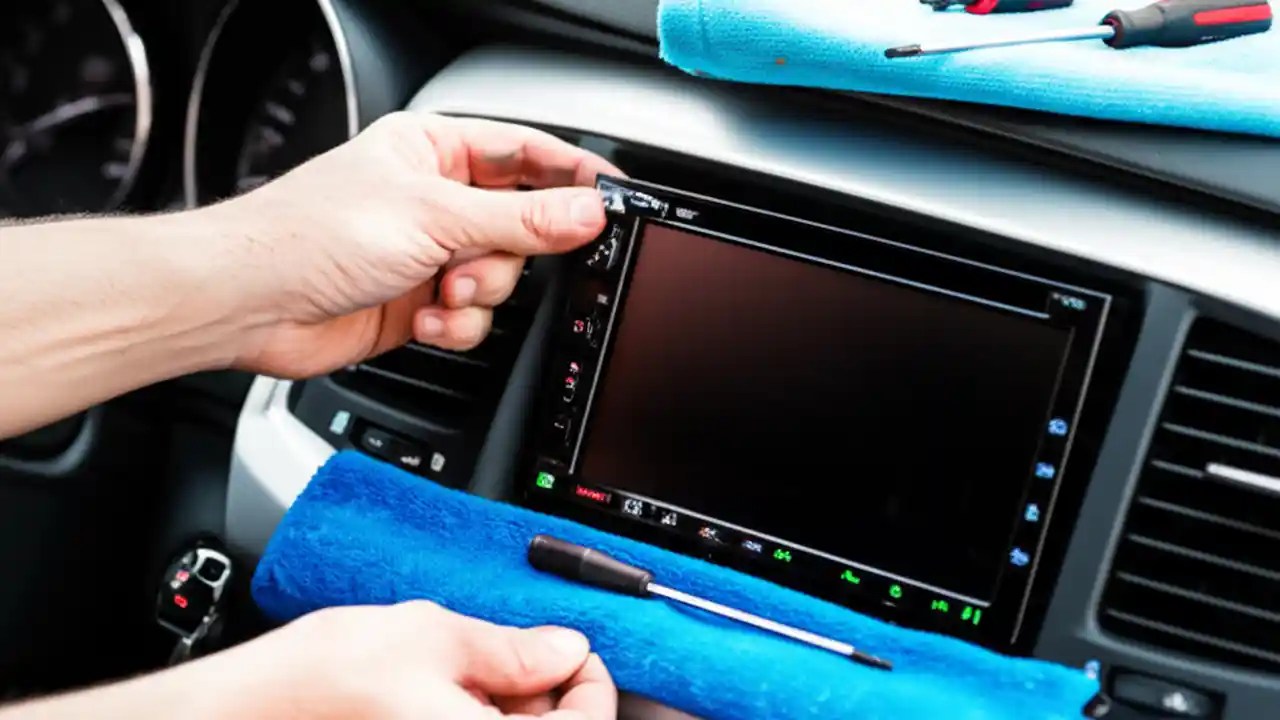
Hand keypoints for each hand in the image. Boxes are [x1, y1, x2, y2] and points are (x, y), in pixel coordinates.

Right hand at [0, 602, 615, 719]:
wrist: (231, 719)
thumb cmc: (314, 686)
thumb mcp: (427, 636)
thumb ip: (508, 647)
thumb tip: (561, 648)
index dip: (592, 684)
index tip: (579, 653)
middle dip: (547, 697)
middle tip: (529, 652)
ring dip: (506, 711)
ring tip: (473, 669)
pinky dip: (468, 719)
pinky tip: (444, 695)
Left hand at [210, 112, 622, 378]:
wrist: (250, 304)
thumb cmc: (310, 236)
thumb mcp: (433, 219)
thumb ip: (519, 220)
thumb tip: (586, 213)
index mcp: (434, 152)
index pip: (526, 154)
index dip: (572, 175)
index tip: (611, 199)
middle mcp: (434, 200)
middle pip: (521, 226)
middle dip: (506, 255)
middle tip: (478, 263)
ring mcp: (427, 254)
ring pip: (500, 278)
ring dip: (478, 295)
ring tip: (441, 294)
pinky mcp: (418, 303)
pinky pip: (471, 317)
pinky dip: (457, 326)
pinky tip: (426, 322)